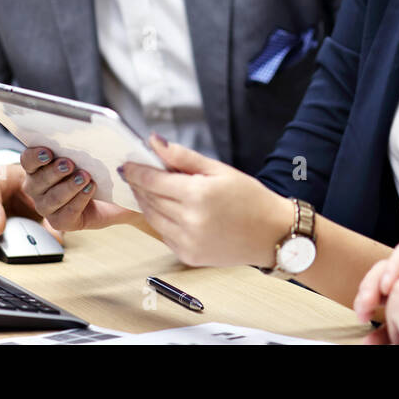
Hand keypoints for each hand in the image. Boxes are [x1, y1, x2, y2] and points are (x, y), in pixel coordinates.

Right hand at [19, 147, 138, 232]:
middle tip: (70, 164)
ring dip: (69, 186)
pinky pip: (67, 212)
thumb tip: (98, 135)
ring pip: (53, 198)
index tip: (48, 152)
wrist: (109, 197)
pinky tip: (90, 189)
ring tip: (85, 177)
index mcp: (38, 168)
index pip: (28, 160)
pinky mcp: (60, 222)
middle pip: (39, 180)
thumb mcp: (90, 156)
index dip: (35, 156)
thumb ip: (85, 146)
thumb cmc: (94, 171)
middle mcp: (37, 188)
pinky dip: (80, 200)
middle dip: (54, 171)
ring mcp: (47, 207)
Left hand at [122, 134, 293, 267]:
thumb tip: (155, 142)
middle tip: (134, 173)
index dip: (136, 171)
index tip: (127, 164)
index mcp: (198, 195)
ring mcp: (188, 242)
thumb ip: (184, 157)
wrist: (272, 234)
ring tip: (147, 190)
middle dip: (139, 185)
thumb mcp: (219, 170)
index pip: (153, 181)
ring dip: (146, 203)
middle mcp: (190, 221)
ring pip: (153, 218)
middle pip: (150, 199)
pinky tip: (165, 209)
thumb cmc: (251, 199)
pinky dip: (160, 220)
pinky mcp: (189, 256)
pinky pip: (164, 234)